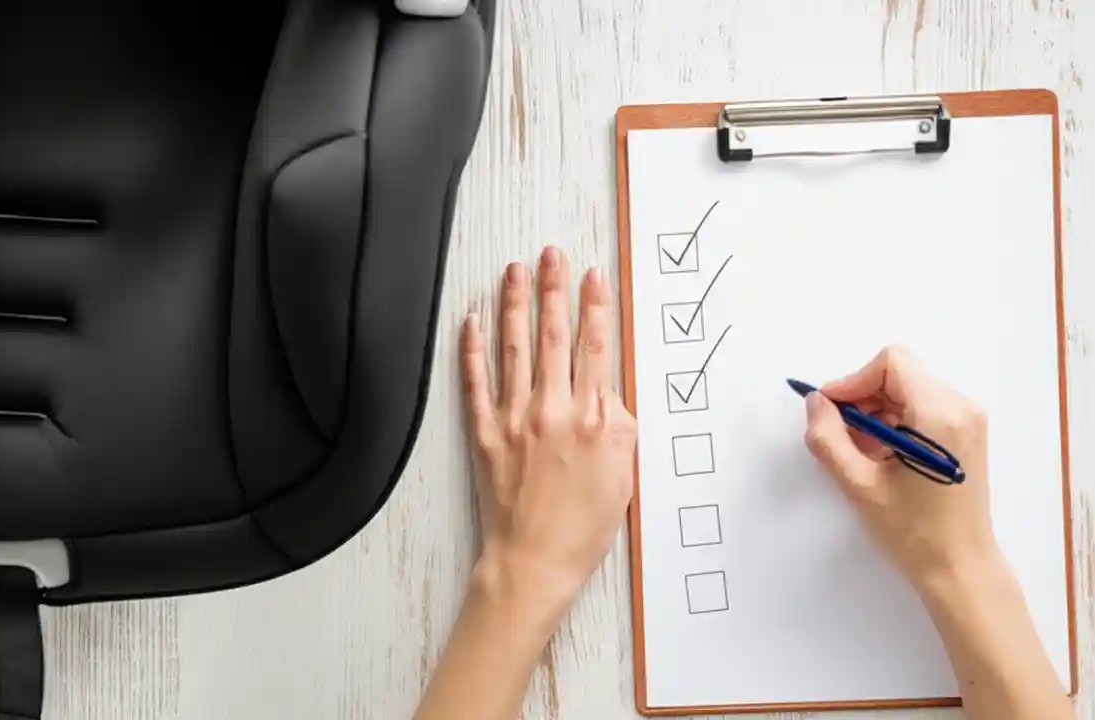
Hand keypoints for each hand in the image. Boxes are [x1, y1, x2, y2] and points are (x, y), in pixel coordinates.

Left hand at [460, 246, 636, 621]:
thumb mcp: (623, 472)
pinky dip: (471, 348)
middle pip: (554, 335)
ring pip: (514, 347)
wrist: (536, 560)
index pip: (594, 346)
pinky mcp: (485, 433)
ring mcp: (515, 418)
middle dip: (553, 288)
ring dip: (514, 304)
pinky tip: (471, 320)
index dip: (594, 305)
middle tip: (550, 254)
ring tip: (514, 271)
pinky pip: (475, 382)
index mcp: (592, 417)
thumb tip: (607, 391)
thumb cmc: (583, 525)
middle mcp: (552, 409)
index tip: (592, 276)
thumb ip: (617, 424)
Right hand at [802, 346, 998, 587]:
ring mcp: (969, 421)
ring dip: (877, 414)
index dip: (853, 380)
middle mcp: (961, 408)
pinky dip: (895, 424)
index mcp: (940, 414)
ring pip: (908, 392)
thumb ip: (829, 438)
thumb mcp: (859, 485)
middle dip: (863, 399)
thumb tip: (815, 403)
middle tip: (841, 437)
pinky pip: (922, 410)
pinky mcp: (967, 435)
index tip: (831, 411)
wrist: (961, 569)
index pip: (891, 363)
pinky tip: (882, 458)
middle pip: (899, 375)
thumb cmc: (913, 532)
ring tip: (861, 454)